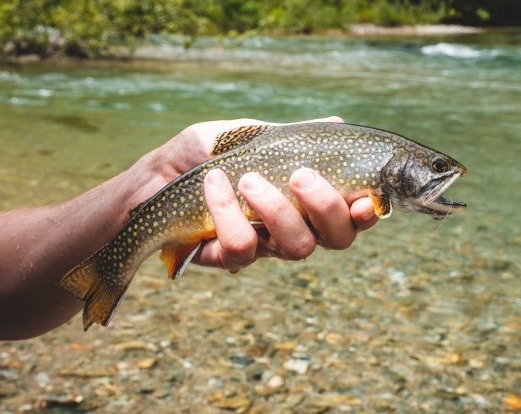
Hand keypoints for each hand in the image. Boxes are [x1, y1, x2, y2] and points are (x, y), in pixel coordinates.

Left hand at [140, 117, 378, 271]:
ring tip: (248, 180)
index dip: (367, 212)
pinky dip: (228, 212)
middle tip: (299, 176)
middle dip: (326, 207)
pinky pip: (243, 247)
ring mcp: (264, 247)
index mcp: (306, 200)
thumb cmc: (205, 155)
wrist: (153, 176)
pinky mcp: (229, 258)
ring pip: (297, 248)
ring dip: (277, 211)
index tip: (364, 199)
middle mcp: (294, 228)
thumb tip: (337, 125)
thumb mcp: (248, 136)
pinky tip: (214, 184)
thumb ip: (291, 136)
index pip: (351, 214)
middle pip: (337, 238)